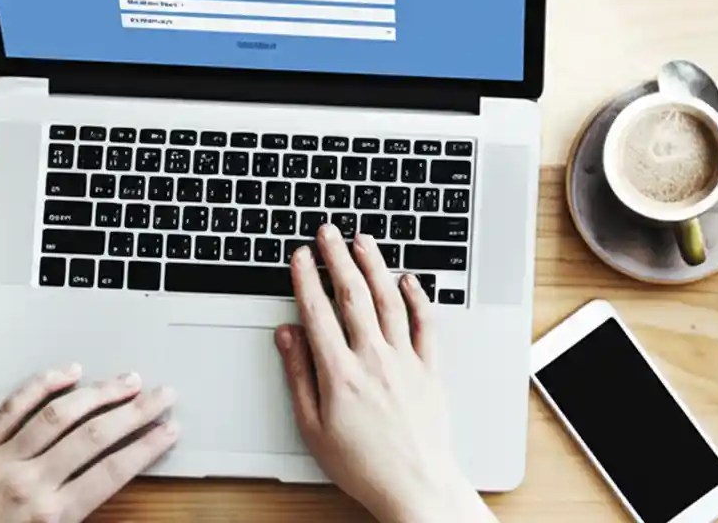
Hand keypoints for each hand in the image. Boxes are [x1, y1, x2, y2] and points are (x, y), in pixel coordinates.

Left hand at [0, 365, 177, 522]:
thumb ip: (84, 513)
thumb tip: (117, 480)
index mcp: (53, 515)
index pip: (113, 471)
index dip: (146, 446)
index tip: (169, 428)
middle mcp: (30, 483)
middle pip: (93, 437)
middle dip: (134, 412)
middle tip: (162, 394)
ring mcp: (3, 462)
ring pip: (58, 415)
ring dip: (97, 394)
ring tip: (125, 380)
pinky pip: (12, 408)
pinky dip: (40, 386)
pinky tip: (67, 373)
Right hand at [275, 225, 495, 522]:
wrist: (415, 485)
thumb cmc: (362, 465)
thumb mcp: (312, 427)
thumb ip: (299, 376)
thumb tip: (287, 336)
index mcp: (339, 373)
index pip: (317, 312)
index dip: (305, 279)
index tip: (299, 256)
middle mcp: (374, 359)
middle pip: (353, 295)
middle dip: (336, 258)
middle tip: (326, 232)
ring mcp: (405, 361)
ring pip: (389, 300)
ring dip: (374, 265)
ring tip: (361, 241)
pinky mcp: (430, 369)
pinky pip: (425, 324)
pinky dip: (417, 297)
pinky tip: (408, 279)